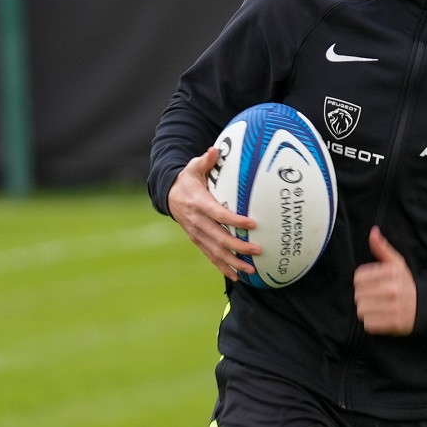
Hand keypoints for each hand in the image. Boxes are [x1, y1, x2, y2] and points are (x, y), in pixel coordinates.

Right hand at [166, 147, 260, 281]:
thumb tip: (216, 150)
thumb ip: (206, 160)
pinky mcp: (198, 241)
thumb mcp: (193, 167)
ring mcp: (197, 234)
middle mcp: (197, 222)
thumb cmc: (187, 179)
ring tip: (251, 269)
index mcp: (198, 203)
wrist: (168, 195)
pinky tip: (237, 276)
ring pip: (216, 251)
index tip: (252, 224)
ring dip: (234, 261)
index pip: (218, 214)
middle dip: (239, 246)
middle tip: (258, 250)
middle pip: (219, 237)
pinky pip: (211, 257)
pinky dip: (223, 267)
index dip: (234, 220)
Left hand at [354, 227, 416, 335]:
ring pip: (361, 310)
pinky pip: (368, 324)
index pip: (358, 278)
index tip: (371, 284)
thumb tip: (373, 232)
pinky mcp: (392, 323)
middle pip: (358, 295)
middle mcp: (392, 289)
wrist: (425, 306)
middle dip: (364, 296)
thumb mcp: (397, 263)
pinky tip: (380, 317)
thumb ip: (382, 248)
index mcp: (391, 273)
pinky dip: (372, 322)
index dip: (362, 281)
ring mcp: (392, 307)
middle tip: (375, 296)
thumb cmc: (406, 283)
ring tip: (377, 307)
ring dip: (367, 310)